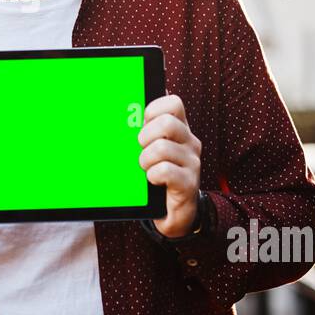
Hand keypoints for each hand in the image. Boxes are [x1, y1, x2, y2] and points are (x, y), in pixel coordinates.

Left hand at [137, 94, 202, 237]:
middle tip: (141, 149)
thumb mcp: (152, 150)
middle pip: (167, 123)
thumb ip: (145, 131)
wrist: (173, 211)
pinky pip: (164, 170)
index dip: (154, 109)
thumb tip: (123, 110)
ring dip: (145, 160)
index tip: (143, 122)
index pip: (174, 103)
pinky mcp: (189, 182)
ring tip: (145, 168)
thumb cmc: (158, 175)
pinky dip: (152, 175)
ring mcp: (191, 162)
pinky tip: (153, 180)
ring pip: (162, 148)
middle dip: (145, 136)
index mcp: (180, 129)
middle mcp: (189, 142)